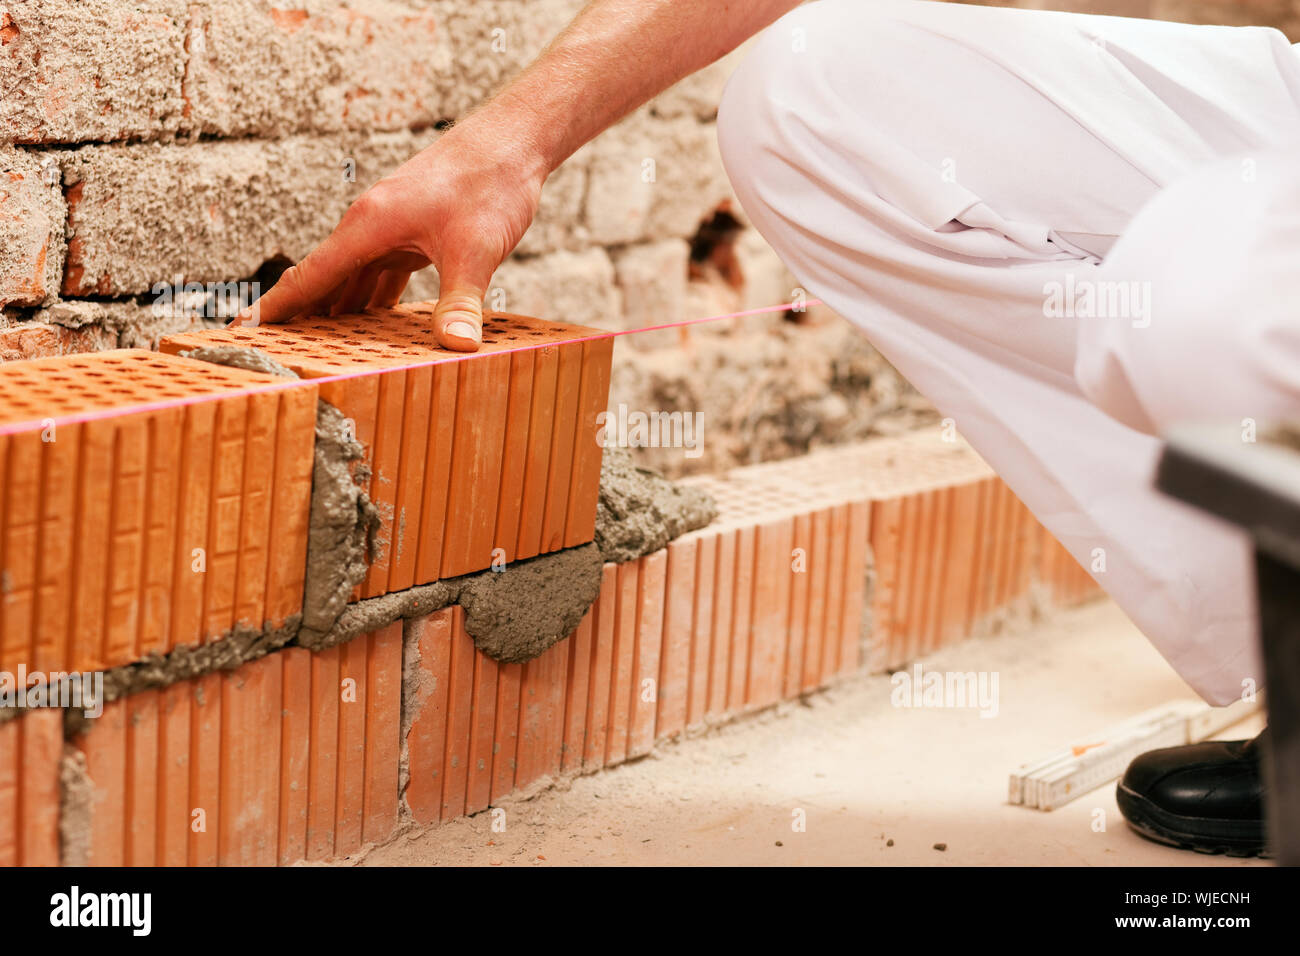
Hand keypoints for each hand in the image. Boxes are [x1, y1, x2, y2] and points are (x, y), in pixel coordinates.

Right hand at [239, 122, 545, 350]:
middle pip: (325, 279)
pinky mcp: (414, 232)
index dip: (278, 308)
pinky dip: (372, 299)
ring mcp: (392, 227)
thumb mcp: (476, 249)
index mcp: (369, 226)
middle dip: (301, 317)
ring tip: (317, 350)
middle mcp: (371, 225)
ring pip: (353, 276)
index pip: (311, 275)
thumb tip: (457, 346)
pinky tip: (373, 325)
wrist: (511, 141)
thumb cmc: (489, 183)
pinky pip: (381, 271)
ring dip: (337, 312)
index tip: (243, 333)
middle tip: (276, 356)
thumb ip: (461, 301)